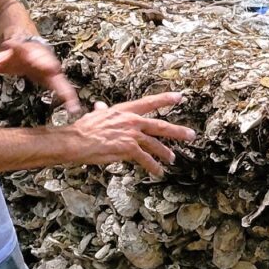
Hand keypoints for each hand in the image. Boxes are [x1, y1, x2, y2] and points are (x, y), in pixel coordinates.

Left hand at [0, 36, 81, 111]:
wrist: (30, 45)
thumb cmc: (13, 54)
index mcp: (26, 51)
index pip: (21, 46)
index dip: (16, 45)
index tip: (8, 43)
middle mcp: (41, 58)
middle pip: (46, 61)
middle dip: (49, 66)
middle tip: (52, 71)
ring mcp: (52, 69)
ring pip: (59, 78)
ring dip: (66, 90)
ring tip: (72, 103)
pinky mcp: (57, 80)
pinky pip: (64, 89)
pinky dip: (69, 98)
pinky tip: (74, 110)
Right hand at [58, 92, 195, 176]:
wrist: (77, 141)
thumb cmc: (83, 129)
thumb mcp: (95, 116)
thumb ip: (102, 111)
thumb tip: (100, 106)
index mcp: (124, 110)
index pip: (148, 102)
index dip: (165, 99)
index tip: (179, 97)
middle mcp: (131, 120)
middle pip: (160, 125)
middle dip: (178, 131)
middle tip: (191, 135)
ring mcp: (131, 134)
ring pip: (155, 144)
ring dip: (165, 153)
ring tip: (172, 159)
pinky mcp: (129, 148)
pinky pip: (145, 159)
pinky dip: (153, 166)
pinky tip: (158, 172)